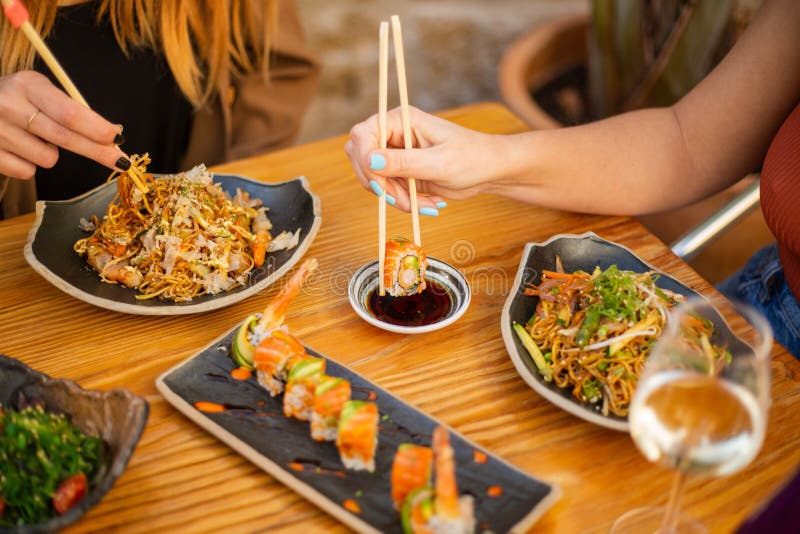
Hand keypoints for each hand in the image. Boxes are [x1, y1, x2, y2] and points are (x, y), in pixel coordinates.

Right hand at [0, 71, 128, 179]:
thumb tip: (111, 135)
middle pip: (65, 137)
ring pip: (48, 159)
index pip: (68, 112)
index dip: (96, 128)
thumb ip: (70, 110)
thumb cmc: (17, 100)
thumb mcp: (39, 91)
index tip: (117, 138)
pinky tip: (18, 148)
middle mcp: (9, 105)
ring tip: (33, 138)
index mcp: (27, 84)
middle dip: (97, 151)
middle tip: (121, 161)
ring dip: (51, 153)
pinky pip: (27, 171)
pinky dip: (29, 164)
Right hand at [344, 106, 500, 212]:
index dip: (364, 158)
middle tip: (400, 200)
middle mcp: (394, 134)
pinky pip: (387, 190)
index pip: (364, 134)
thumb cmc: (471, 158)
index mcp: (402, 120)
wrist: (488, 171)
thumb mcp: (438, 163)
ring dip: (393, 197)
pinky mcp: (400, 172)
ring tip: (422, 205)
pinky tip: (427, 205)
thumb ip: (403, 162)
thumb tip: (370, 160)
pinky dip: (402, 201)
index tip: (379, 183)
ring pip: (372, 178)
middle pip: (361, 157)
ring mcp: (395, 154)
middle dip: (378, 183)